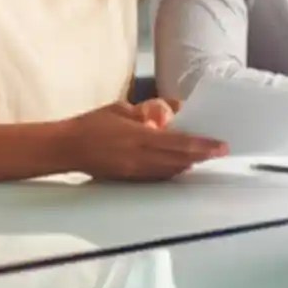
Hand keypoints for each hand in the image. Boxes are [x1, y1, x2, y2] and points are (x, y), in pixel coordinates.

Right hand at [68, 102, 226, 181]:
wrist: (67, 147)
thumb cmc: (92, 124)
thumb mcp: (122, 109)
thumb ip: (149, 111)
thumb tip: (173, 111)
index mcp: (138, 137)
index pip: (179, 143)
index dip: (202, 146)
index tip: (220, 146)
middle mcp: (140, 158)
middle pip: (180, 160)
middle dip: (202, 156)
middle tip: (220, 151)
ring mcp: (135, 171)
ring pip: (171, 170)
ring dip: (189, 163)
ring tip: (204, 156)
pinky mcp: (130, 179)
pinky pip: (158, 176)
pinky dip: (173, 170)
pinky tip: (181, 165)